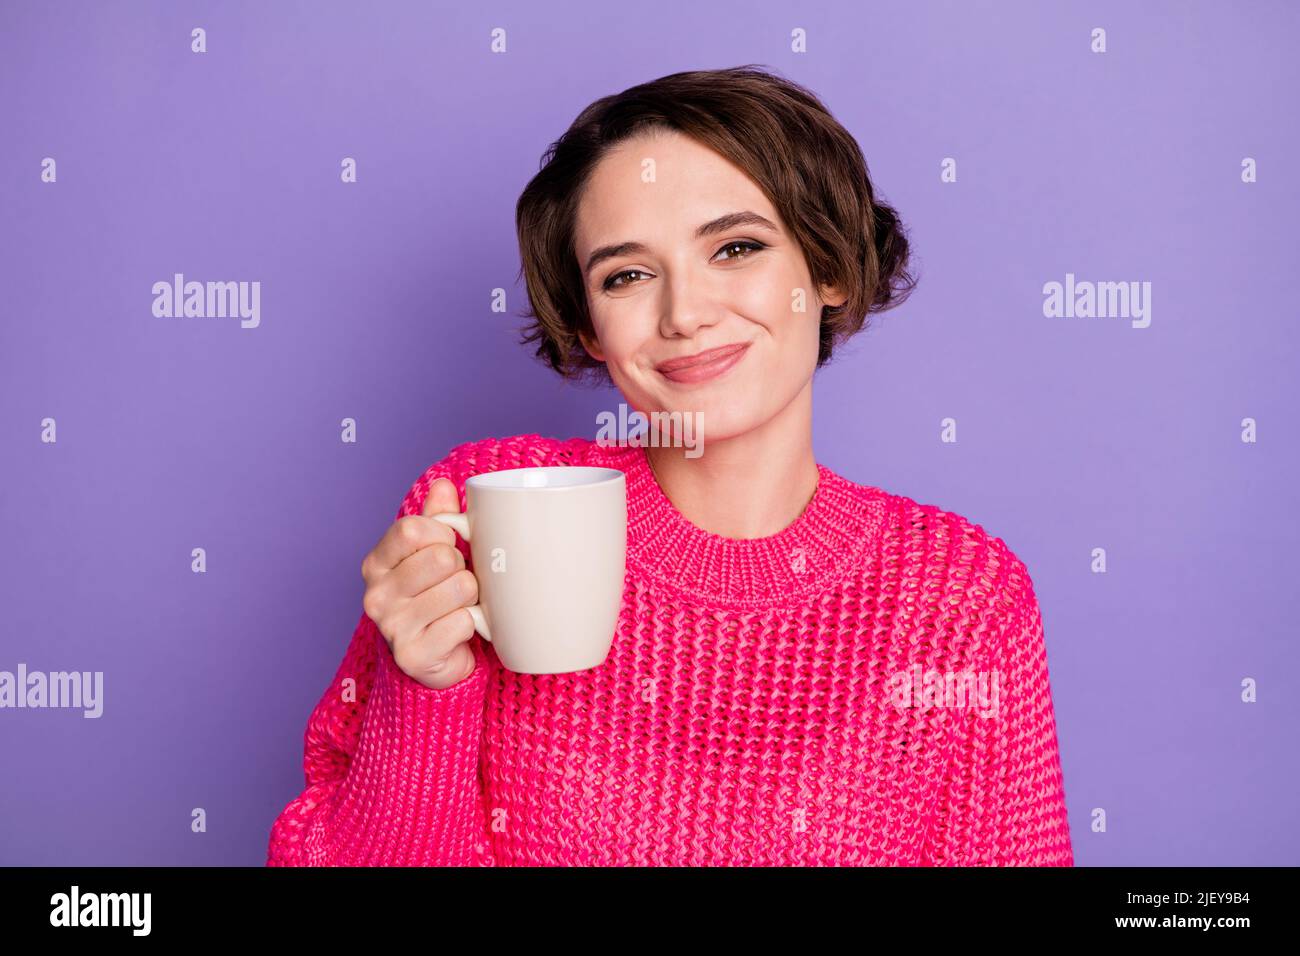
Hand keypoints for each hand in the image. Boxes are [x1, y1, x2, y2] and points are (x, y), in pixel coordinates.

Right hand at [360, 477, 479, 688]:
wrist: (436, 658)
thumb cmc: (435, 597)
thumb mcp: (433, 553)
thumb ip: (437, 518)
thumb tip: (444, 485)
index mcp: (377, 563)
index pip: (413, 527)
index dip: (443, 534)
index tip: (448, 547)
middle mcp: (376, 595)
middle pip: (441, 557)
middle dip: (461, 568)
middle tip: (455, 583)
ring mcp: (391, 627)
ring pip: (459, 588)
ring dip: (470, 597)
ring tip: (459, 607)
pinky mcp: (412, 655)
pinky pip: (463, 622)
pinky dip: (471, 625)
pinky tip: (458, 631)